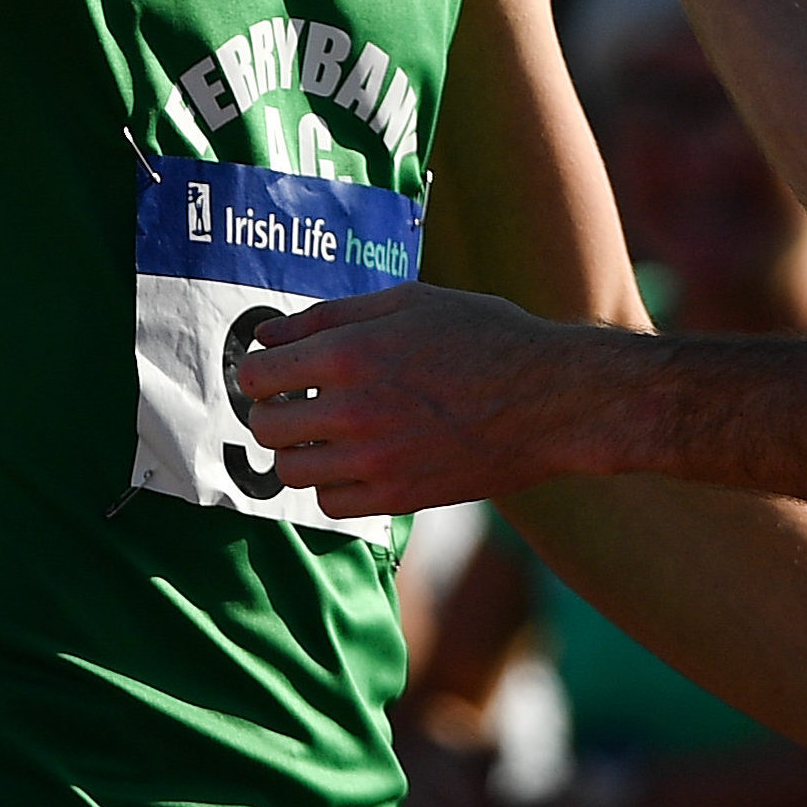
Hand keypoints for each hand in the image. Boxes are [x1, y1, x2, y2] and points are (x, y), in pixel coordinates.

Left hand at [236, 284, 635, 515]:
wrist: (551, 399)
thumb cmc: (485, 337)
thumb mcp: (410, 302)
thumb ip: (330, 316)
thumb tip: (267, 337)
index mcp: (350, 352)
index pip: (256, 376)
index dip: (260, 374)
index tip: (277, 374)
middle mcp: (354, 410)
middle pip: (265, 427)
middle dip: (274, 413)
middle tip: (300, 404)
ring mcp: (376, 460)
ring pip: (291, 472)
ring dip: (300, 451)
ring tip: (330, 433)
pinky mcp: (399, 497)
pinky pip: (330, 504)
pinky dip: (333, 485)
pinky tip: (359, 460)